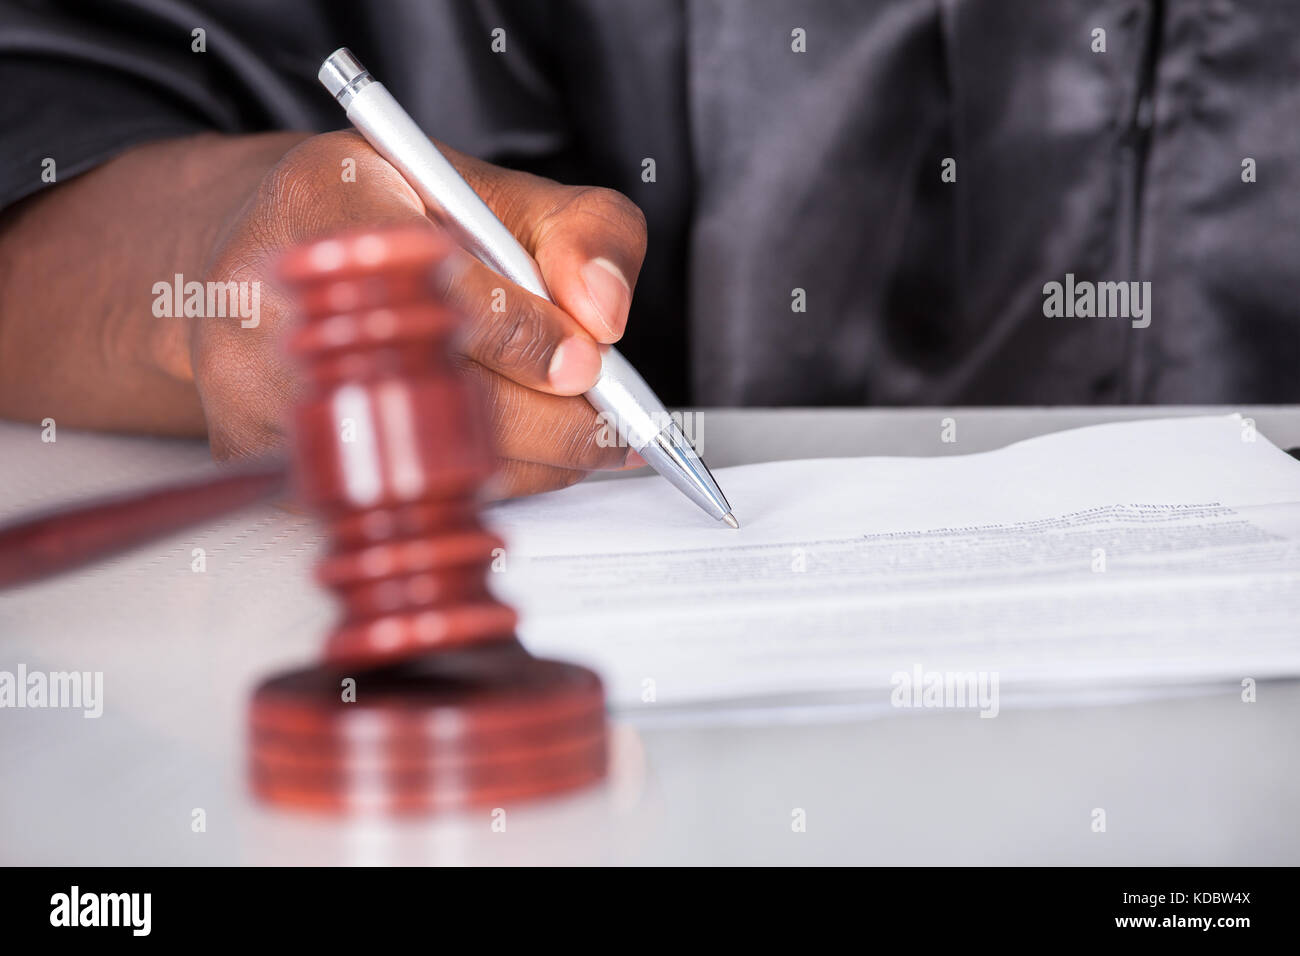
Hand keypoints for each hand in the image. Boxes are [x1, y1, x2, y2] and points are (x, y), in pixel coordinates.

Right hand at [195, 131, 647, 496]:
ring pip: (421, 458)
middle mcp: (268, 297)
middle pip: (433, 393)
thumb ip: (581, 230)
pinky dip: (469, 478)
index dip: (527, 338)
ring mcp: (254, 385)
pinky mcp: (261, 452)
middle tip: (610, 425)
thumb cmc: (388, 218)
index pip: (436, 289)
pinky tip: (496, 445)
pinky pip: (392, 487)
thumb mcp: (498, 191)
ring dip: (522, 460)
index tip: (587, 362)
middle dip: (550, 421)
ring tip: (568, 432)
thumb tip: (604, 313)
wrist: (266, 245)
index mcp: (330, 204)